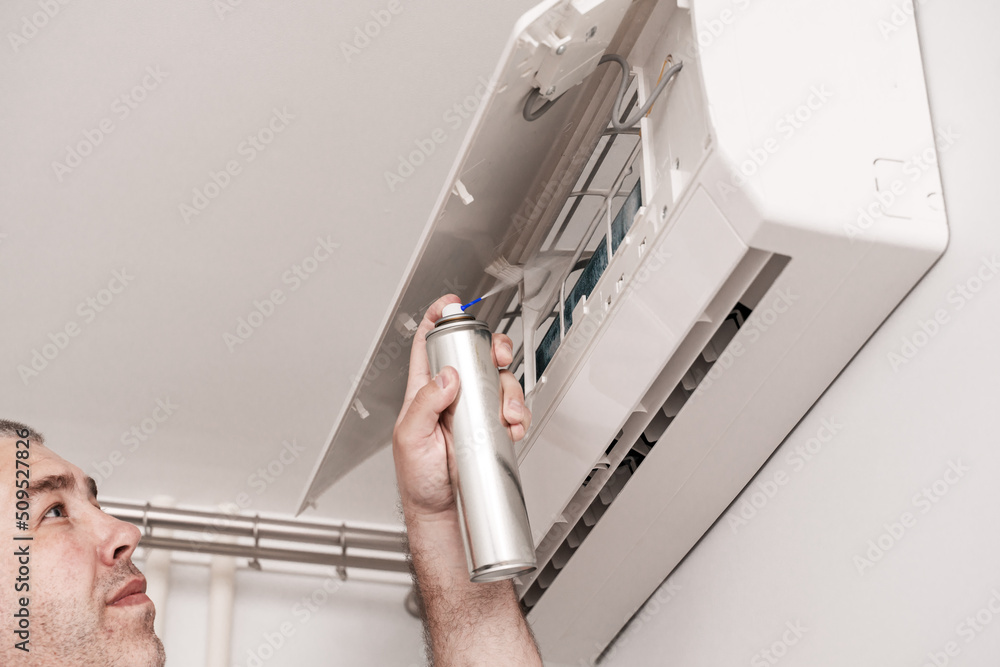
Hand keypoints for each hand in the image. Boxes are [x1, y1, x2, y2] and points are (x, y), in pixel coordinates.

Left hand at [392, 294, 531, 521]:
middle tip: (498, 355)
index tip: (450, 304)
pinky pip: (513, 410)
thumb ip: (425, 403)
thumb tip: (446, 375)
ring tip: (505, 413)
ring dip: (510, 390)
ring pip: (500, 380)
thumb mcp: (410, 438)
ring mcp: (475, 410)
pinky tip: (511, 427)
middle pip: (475, 354)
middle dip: (492, 347)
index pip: (428, 344)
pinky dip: (518, 414)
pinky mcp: (493, 427)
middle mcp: (452, 395)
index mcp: (424, 390)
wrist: (444, 512)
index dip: (438, 319)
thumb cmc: (418, 478)